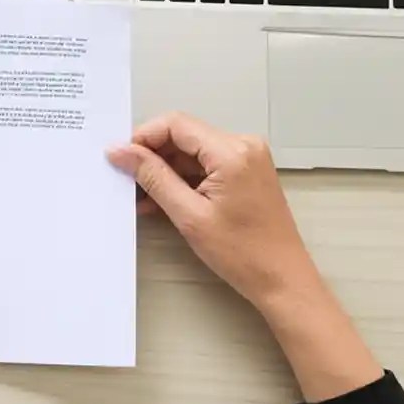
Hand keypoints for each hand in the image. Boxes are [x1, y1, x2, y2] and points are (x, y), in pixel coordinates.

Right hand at [108, 112, 381, 402]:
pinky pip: (206, 165)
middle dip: (152, 156)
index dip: (143, 137)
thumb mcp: (189, 215)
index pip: (176, 124)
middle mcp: (243, 145)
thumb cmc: (243, 254)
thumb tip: (121, 151)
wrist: (282, 279)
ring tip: (141, 198)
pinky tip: (162, 200)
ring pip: (192, 151)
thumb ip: (153, 177)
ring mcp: (247, 158)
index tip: (120, 159)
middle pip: (184, 135)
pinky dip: (184, 179)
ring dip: (166, 171)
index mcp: (232, 151)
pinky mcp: (246, 172)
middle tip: (126, 181)